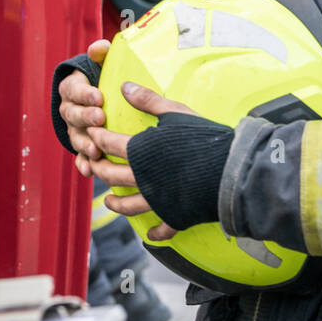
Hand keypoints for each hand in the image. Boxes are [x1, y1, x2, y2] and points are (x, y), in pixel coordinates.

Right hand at [57, 40, 110, 161]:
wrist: (101, 100)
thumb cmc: (103, 80)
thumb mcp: (102, 65)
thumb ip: (101, 54)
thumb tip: (99, 47)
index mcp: (72, 89)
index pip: (73, 90)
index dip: (84, 94)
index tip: (99, 96)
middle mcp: (69, 110)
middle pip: (73, 115)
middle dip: (86, 118)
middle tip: (100, 119)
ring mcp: (75, 130)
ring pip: (75, 138)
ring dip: (84, 144)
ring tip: (97, 150)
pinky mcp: (82, 147)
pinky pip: (79, 158)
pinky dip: (83, 165)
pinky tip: (90, 170)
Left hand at [83, 83, 196, 240]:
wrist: (231, 170)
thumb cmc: (204, 137)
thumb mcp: (176, 113)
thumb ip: (148, 101)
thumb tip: (124, 86)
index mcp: (140, 151)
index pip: (108, 143)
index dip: (97, 136)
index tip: (91, 133)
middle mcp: (142, 179)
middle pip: (111, 175)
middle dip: (98, 167)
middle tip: (93, 163)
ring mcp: (157, 200)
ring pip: (128, 205)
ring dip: (115, 203)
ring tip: (108, 200)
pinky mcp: (174, 215)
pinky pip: (161, 227)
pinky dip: (154, 232)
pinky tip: (149, 233)